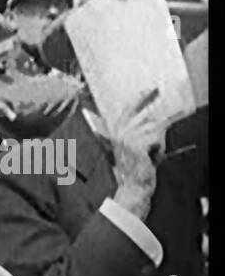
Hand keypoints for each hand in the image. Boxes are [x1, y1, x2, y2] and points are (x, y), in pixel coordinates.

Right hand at [109, 87, 163, 219]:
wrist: (133, 186)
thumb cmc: (136, 169)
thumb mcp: (135, 146)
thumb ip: (140, 130)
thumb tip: (158, 116)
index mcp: (116, 132)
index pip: (129, 109)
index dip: (141, 98)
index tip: (152, 88)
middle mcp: (119, 133)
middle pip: (145, 115)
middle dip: (154, 115)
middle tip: (157, 106)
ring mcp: (127, 138)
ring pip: (155, 127)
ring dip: (159, 141)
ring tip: (152, 153)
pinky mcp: (138, 144)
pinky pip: (158, 136)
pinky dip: (160, 146)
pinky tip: (152, 156)